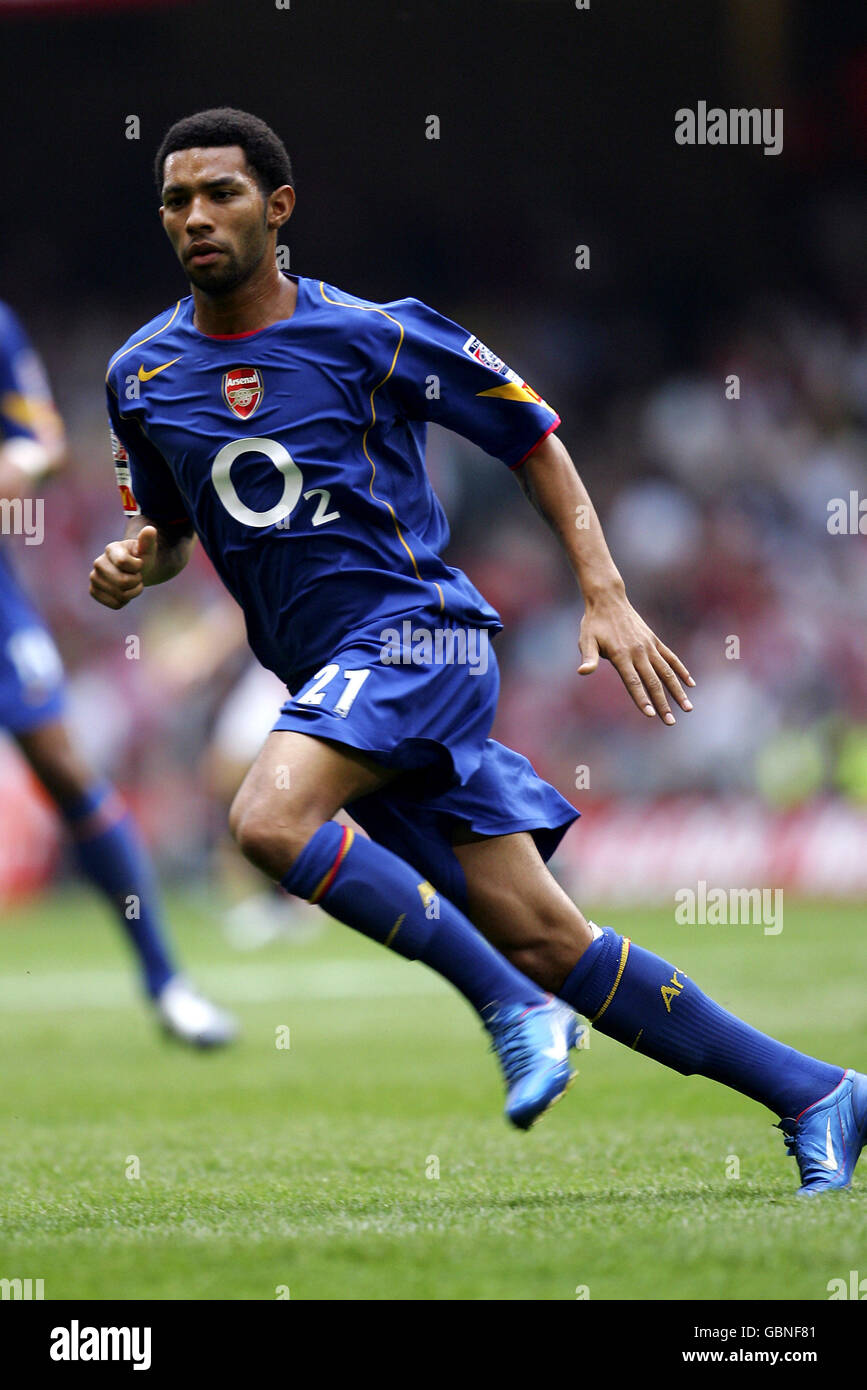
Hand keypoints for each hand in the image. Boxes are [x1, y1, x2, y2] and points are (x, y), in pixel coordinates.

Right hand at [89, 525, 156, 609]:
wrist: (133, 571)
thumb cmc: (140, 558)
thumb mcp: (147, 550)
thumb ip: (148, 541)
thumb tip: (150, 529)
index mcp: (111, 549)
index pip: (123, 562)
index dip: (137, 567)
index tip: (138, 563)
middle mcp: (98, 563)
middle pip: (122, 582)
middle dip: (136, 581)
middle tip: (137, 576)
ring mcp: (94, 578)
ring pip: (120, 595)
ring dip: (132, 592)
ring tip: (132, 583)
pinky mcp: (93, 591)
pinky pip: (115, 604)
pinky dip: (125, 601)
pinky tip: (124, 592)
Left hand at [577, 591, 694, 723]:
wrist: (609, 599)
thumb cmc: (594, 623)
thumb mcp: (586, 639)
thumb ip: (588, 657)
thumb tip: (582, 671)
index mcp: (621, 655)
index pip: (633, 682)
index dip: (641, 698)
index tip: (651, 715)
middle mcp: (638, 652)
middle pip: (653, 682)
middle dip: (663, 704)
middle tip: (670, 723)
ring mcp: (649, 646)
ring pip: (667, 672)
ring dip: (677, 691)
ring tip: (688, 708)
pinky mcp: (655, 641)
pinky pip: (671, 658)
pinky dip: (681, 671)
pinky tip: (690, 684)